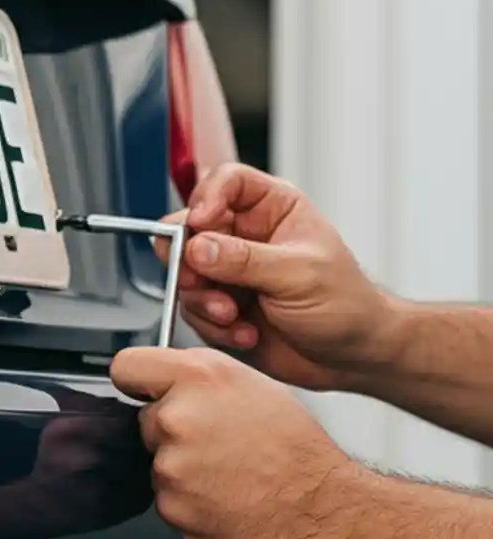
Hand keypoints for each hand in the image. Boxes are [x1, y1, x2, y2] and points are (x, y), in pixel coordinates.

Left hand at [111, 347, 361, 538]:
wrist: (322, 513)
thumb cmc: (298, 452)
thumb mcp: (253, 386)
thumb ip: (199, 378)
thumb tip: (167, 381)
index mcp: (198, 378)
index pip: (127, 366)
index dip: (138, 381)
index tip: (145, 391)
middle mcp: (177, 417)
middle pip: (146, 419)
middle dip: (172, 430)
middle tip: (217, 443)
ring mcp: (170, 466)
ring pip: (159, 461)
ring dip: (183, 469)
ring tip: (230, 473)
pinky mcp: (171, 507)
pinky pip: (169, 498)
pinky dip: (191, 501)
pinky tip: (227, 497)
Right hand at [156, 164, 397, 390]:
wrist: (351, 356)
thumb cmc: (346, 305)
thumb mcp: (299, 274)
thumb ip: (245, 259)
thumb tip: (197, 247)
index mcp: (272, 209)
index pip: (226, 181)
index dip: (206, 197)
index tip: (199, 223)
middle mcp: (245, 236)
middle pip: (191, 227)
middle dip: (188, 259)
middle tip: (196, 280)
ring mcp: (229, 272)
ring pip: (186, 273)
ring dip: (203, 300)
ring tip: (231, 316)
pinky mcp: (220, 305)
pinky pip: (193, 309)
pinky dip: (212, 325)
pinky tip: (244, 333)